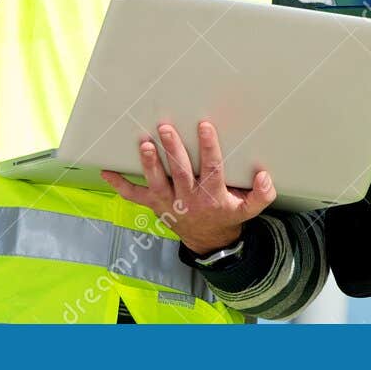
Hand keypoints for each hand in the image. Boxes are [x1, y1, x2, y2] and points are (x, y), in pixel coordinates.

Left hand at [100, 121, 277, 256]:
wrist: (209, 242)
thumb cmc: (227, 216)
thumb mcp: (248, 209)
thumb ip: (261, 195)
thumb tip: (264, 176)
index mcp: (212, 195)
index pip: (211, 168)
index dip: (208, 147)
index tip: (204, 126)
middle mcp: (188, 198)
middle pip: (180, 171)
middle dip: (172, 149)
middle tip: (165, 128)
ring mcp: (169, 202)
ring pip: (157, 182)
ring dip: (149, 163)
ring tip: (144, 144)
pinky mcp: (155, 204)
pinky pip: (135, 196)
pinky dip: (119, 185)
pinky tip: (106, 171)